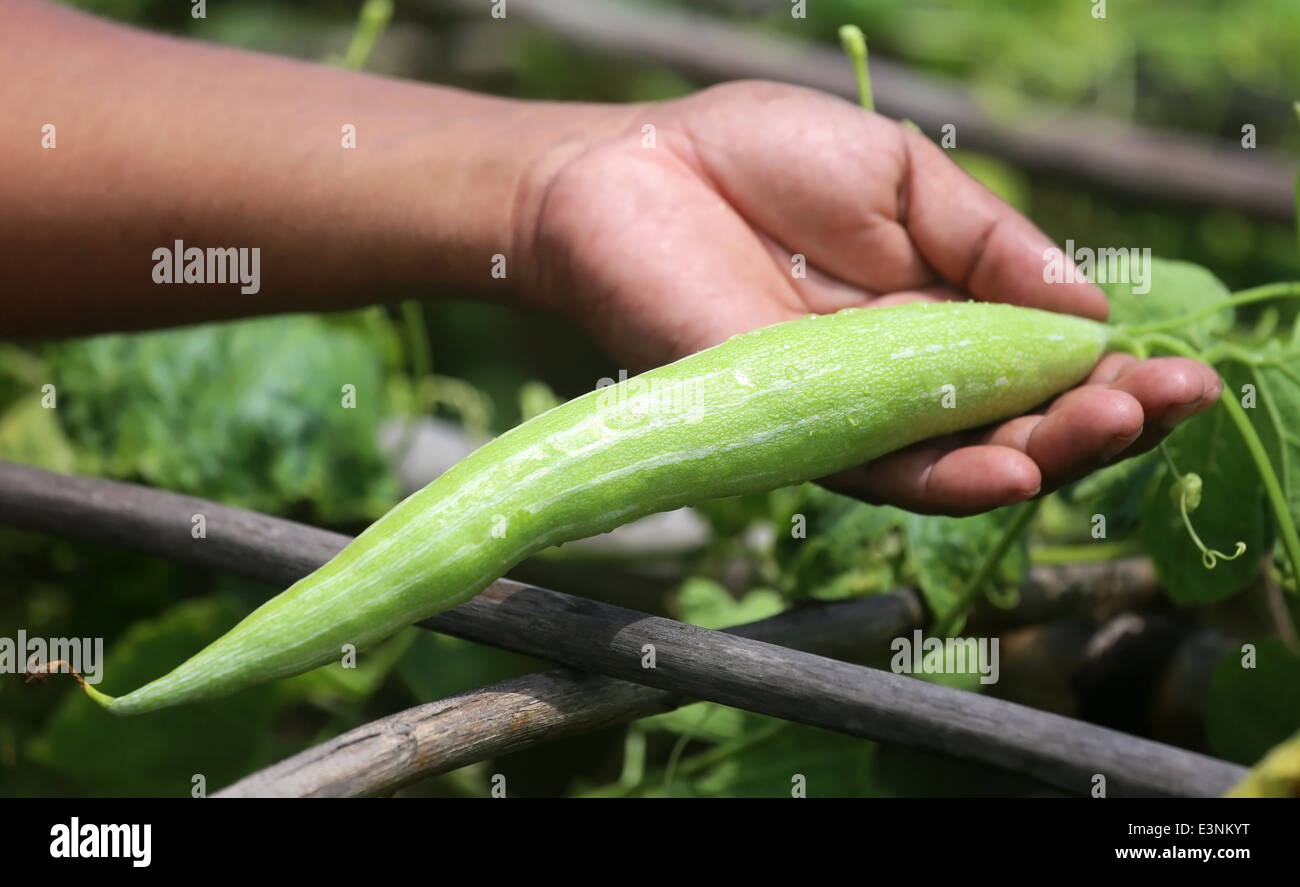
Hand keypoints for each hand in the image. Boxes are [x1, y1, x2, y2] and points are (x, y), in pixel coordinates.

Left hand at [520, 81, 1219, 515]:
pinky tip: (1011, 471)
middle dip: (1099, 420)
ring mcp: (850, 412)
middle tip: (1171, 401)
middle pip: (1018, 423)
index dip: (1113, 375)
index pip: (1043, 366)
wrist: (634, 171)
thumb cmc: (759, 162)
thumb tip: (1092, 306)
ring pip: (962, 459)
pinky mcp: (791, 431)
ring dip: (1045, 453)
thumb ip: (989, 241)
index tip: (1182, 370)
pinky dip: (946, 476)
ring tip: (1118, 425)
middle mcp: (904, 378)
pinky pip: (877, 470)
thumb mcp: (903, 176)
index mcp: (941, 314)